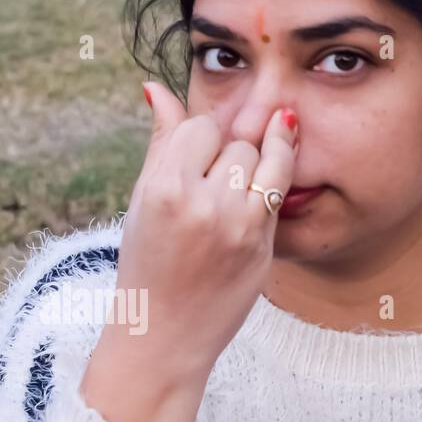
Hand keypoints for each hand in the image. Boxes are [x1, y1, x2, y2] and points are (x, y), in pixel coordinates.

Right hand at [117, 79, 298, 378]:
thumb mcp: (142, 200)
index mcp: (162, 189)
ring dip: (253, 165)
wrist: (163, 334)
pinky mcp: (261, 246)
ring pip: (261, 161)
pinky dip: (277, 175)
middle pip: (234, 143)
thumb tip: (156, 87)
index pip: (198, 127)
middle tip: (213, 182)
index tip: (196, 156)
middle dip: (228, 153)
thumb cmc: (148, 264)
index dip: (200, 137)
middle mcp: (201, 204)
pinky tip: (278, 160)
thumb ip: (160, 142)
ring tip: (240, 175)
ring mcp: (236, 226)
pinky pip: (278, 191)